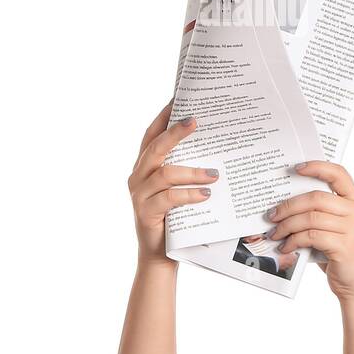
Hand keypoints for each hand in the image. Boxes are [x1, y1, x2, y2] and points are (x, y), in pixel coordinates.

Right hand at [127, 103, 217, 265]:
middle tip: (196, 121)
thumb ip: (186, 168)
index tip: (178, 98)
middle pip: (155, 147)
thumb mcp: (179, 189)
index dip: (163, 116)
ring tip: (215, 174)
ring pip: (164, 173)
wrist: (159, 256)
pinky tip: (206, 195)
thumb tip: (215, 145)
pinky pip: (169, 198)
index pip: (151, 134)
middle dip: (175, 133)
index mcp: (144, 166)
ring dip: (192, 171)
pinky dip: (189, 194)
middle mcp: (138, 176)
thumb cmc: (175, 218)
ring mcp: (140, 194)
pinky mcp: (146, 212)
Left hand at [268, 161, 353, 301]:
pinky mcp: (344, 247)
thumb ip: (319, 211)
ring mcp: (353, 229)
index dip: (317, 167)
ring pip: (310, 218)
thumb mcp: (333, 227)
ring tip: (275, 234)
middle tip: (271, 215)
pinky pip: (311, 236)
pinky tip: (285, 247)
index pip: (338, 173)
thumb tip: (283, 203)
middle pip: (316, 198)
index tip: (296, 168)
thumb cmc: (338, 251)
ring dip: (287, 226)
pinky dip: (293, 241)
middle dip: (289, 206)